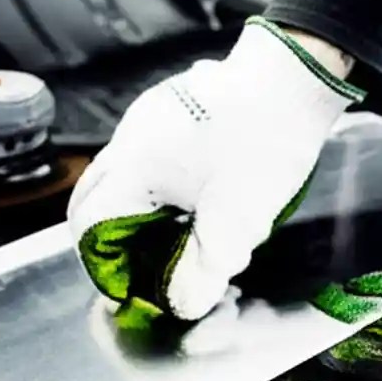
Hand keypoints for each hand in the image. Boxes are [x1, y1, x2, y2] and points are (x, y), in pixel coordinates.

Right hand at [67, 18, 362, 322]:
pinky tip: (196, 195)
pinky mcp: (173, 106)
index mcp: (133, 167)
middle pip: (94, 197)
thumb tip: (182, 304)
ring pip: (121, 173)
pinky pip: (147, 154)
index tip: (132, 287)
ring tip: (175, 235)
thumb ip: (203, 270)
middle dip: (112, 238)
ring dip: (137, 210)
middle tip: (145, 267)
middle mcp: (129, 138)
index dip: (103, 264)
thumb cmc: (263, 145)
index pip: (87, 224)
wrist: (294, 76)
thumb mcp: (236, 222)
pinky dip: (157, 184)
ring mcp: (148, 117)